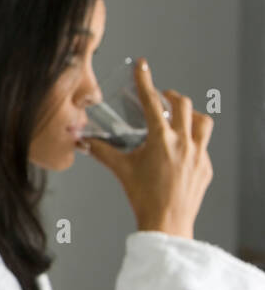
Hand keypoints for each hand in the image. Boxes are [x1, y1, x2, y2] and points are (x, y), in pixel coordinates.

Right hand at [82, 58, 212, 238]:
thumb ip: (102, 152)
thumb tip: (83, 142)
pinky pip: (203, 146)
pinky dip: (193, 141)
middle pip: (184, 105)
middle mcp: (184, 144)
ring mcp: (199, 155)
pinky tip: (181, 149)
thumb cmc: (144, 198)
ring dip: (190, 115)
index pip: (153, 102)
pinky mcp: (205, 168)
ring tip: (178, 119)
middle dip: (171, 96)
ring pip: (203, 122)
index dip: (145, 81)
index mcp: (162, 140)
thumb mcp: (121, 170)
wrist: (166, 223)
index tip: (143, 65)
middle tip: (161, 98)